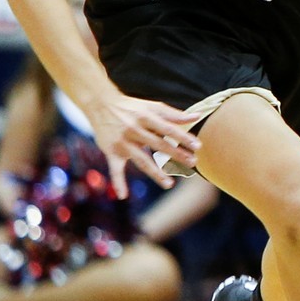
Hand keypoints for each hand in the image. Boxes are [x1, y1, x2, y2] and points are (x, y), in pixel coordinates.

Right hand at [84, 91, 201, 197]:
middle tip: (192, 163)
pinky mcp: (111, 152)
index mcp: (146, 117)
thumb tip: (198, 116)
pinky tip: (123, 195)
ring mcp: (123, 142)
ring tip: (169, 184)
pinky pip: (115, 169)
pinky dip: (118, 182)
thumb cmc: (133, 108)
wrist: (101, 105)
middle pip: (158, 144)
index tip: (198, 146)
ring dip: (155, 173)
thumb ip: (174, 114)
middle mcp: (134, 130)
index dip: (183, 137)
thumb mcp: (152, 107)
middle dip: (176, 154)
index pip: (168, 129)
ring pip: (141, 160)